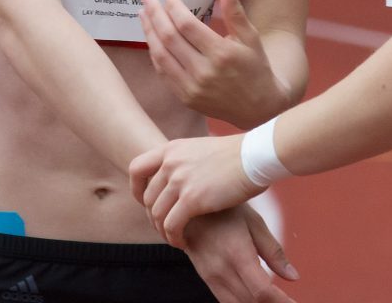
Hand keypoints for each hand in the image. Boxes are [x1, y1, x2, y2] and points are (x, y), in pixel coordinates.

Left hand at [130, 133, 259, 247]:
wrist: (255, 155)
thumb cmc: (237, 155)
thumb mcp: (202, 149)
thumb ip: (186, 161)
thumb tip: (181, 176)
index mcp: (173, 148)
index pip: (137, 168)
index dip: (136, 189)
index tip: (145, 202)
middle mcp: (172, 162)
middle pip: (147, 197)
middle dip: (153, 217)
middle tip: (167, 228)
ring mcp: (180, 180)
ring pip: (157, 214)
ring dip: (163, 231)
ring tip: (176, 238)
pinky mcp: (192, 199)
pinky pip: (171, 226)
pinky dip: (174, 238)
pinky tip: (184, 243)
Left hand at [141, 0, 291, 127]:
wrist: (258, 108)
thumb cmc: (256, 68)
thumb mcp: (250, 37)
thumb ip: (235, 10)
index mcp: (221, 53)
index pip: (188, 26)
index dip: (174, 8)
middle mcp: (203, 72)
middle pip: (170, 38)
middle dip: (155, 15)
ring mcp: (192, 88)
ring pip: (161, 56)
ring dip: (149, 33)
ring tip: (143, 15)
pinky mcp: (185, 98)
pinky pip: (163, 72)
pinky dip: (154, 54)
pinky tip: (152, 39)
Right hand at [183, 205, 299, 302]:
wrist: (189, 207)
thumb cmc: (226, 210)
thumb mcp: (254, 222)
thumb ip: (273, 251)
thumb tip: (294, 277)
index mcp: (237, 253)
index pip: (262, 291)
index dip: (281, 302)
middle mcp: (222, 270)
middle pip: (252, 302)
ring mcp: (211, 277)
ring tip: (275, 300)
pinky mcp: (206, 279)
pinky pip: (227, 301)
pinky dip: (243, 302)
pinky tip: (256, 297)